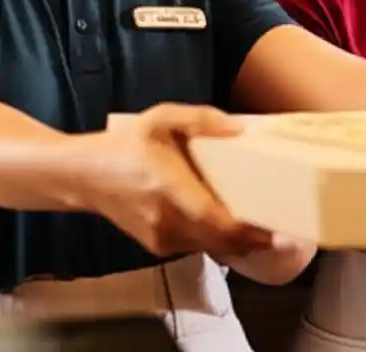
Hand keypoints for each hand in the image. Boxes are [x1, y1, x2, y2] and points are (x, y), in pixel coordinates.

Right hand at [81, 104, 273, 257]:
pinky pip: (196, 245)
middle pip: (220, 241)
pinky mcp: (157, 246)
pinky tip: (228, 224)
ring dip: (235, 241)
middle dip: (252, 240)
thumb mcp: (161, 118)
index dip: (249, 232)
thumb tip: (241, 129)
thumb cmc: (126, 144)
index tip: (278, 231)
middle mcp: (165, 219)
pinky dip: (215, 239)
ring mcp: (160, 237)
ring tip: (262, 226)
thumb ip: (202, 119)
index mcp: (169, 187)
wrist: (83, 176)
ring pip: (210, 246)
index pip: (216, 221)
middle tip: (282, 231)